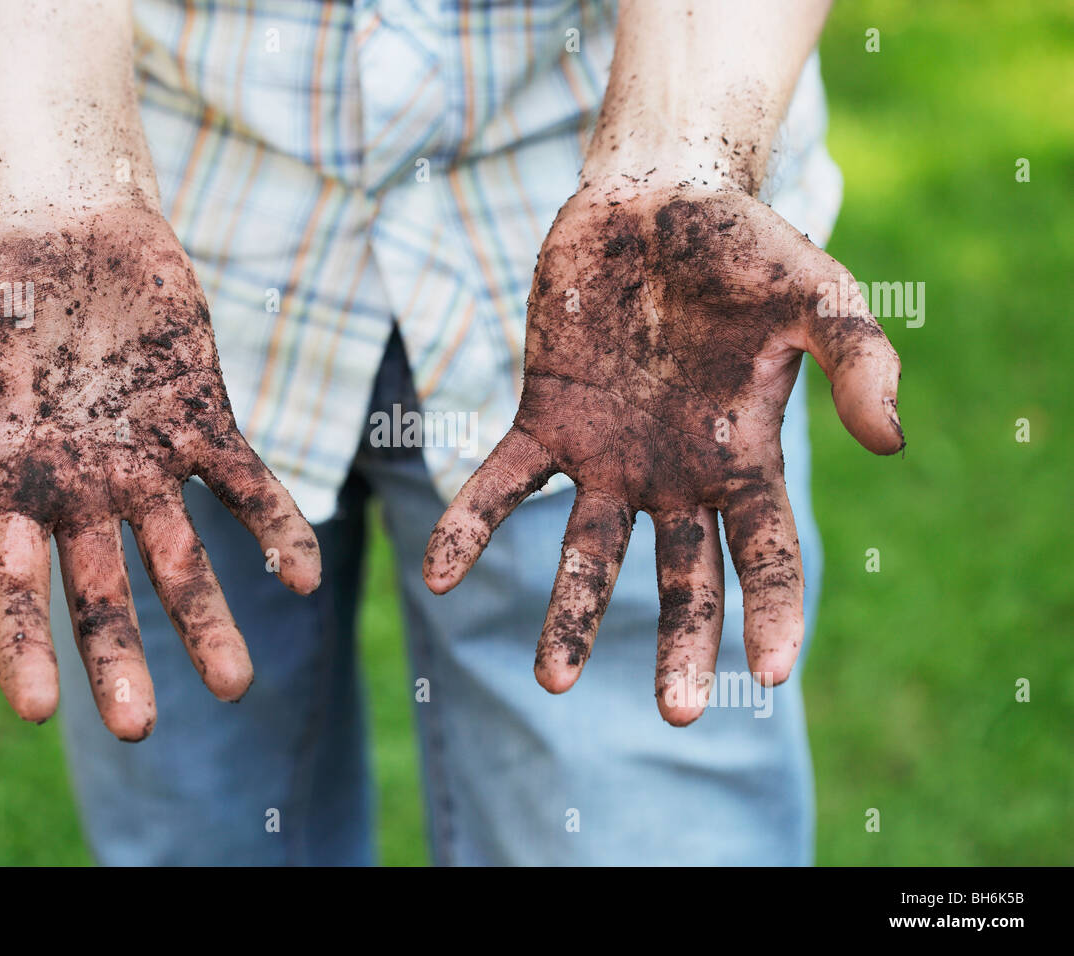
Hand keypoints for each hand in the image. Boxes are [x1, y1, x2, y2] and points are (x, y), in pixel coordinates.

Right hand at [0, 203, 320, 739]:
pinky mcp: (204, 421)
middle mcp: (85, 490)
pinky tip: (302, 576)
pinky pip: (244, 485)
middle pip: (103, 591)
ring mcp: (148, 461)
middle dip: (122, 656)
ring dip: (208, 618)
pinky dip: (274, 527)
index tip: (37, 708)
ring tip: (237, 684)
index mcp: (13, 482)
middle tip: (140, 728)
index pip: (14, 584)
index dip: (22, 644)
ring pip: (182, 556)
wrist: (72, 221)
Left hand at [424, 178, 902, 724]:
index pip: (766, 552)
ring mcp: (607, 454)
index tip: (771, 675)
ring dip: (569, 613)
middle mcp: (675, 473)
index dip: (773, 611)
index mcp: (744, 456)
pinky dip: (471, 526)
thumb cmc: (744, 244)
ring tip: (552, 680)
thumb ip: (860, 358)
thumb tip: (892, 441)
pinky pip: (504, 486)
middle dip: (680, 640)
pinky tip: (436, 574)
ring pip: (589, 550)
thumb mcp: (818, 291)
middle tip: (675, 712)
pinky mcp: (544, 421)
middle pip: (682, 575)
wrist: (653, 197)